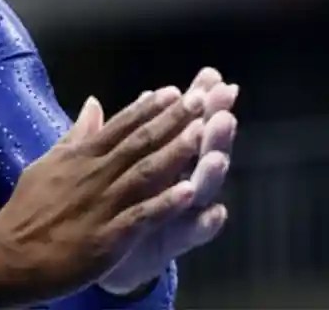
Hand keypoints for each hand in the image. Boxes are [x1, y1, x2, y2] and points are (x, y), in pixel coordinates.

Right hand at [0, 86, 208, 306]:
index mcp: (81, 157)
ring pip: (145, 173)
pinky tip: (190, 193)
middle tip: (200, 100)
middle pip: (140, 142)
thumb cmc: (27, 209)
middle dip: (172, 120)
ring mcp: (102, 205)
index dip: (150, 108)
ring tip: (202, 133)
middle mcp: (94, 175)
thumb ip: (76, 135)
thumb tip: (94, 103)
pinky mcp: (107, 237)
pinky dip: (166, 203)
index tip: (175, 91)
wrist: (8, 256)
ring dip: (176, 152)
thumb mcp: (49, 163)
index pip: (121, 126)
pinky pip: (142, 216)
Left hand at [98, 69, 239, 295]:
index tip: (212, 76)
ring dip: (210, 173)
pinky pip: (193, 233)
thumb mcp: (127, 158)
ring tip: (217, 157)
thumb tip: (154, 91)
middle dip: (214, 132)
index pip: (187, 122)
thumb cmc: (120, 200)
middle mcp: (181, 180)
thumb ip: (141, 126)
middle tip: (223, 112)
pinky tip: (215, 213)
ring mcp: (181, 211)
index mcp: (167, 156)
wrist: (106, 252)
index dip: (200, 101)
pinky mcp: (174, 241)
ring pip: (201, 189)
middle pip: (202, 151)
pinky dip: (204, 224)